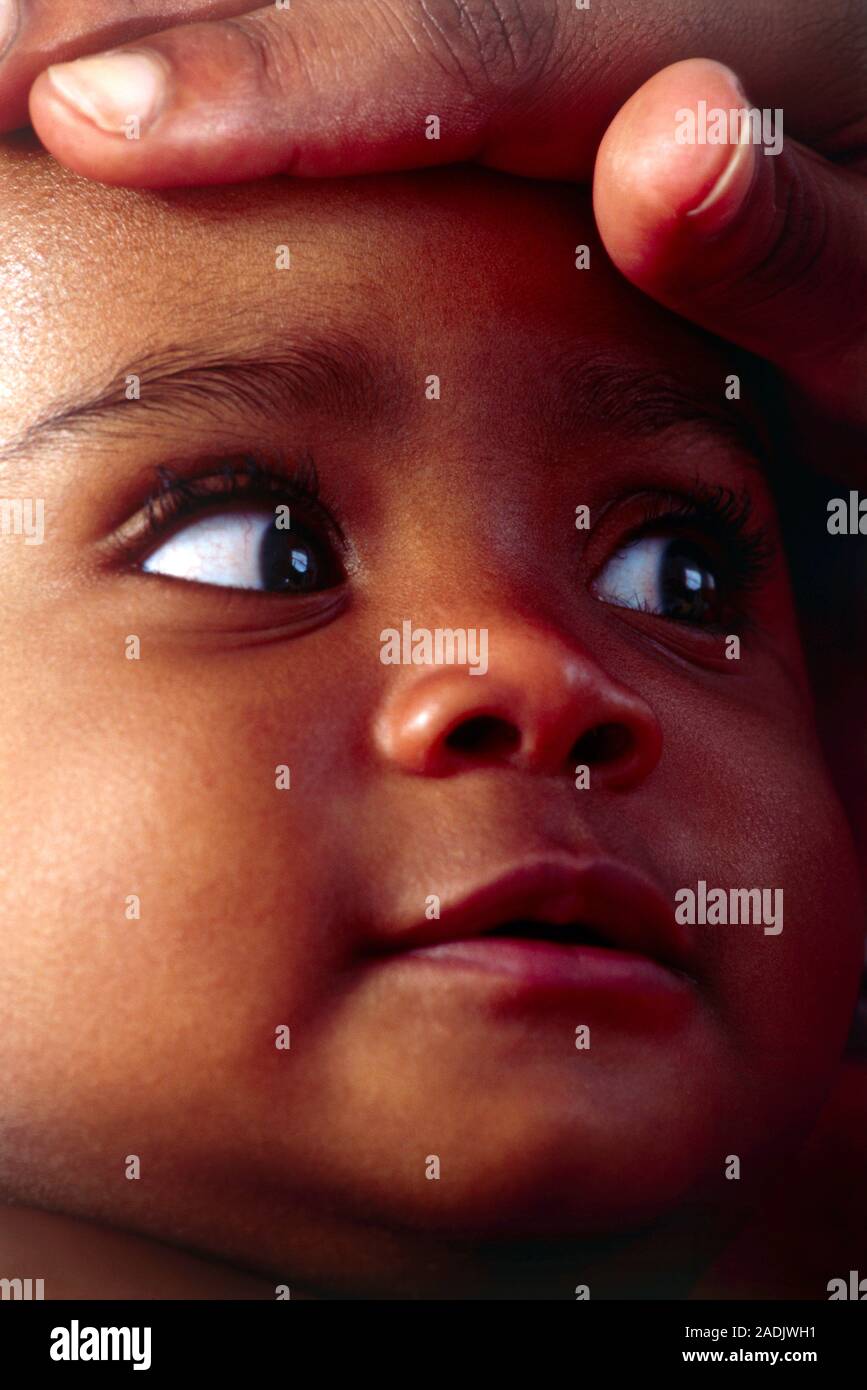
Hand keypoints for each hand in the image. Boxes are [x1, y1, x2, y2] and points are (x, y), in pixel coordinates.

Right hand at [3, 1, 864, 453]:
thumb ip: (799, 249)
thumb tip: (674, 142)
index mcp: (729, 25)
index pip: (470, 39)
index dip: (265, 78)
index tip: (83, 117)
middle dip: (149, 5)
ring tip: (22, 64)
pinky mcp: (560, 19)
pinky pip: (402, 11)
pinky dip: (262, 30)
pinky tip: (161, 50)